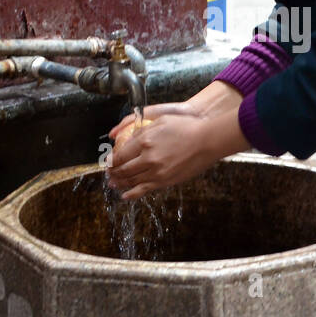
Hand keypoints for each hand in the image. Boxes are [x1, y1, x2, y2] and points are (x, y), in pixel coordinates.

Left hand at [106, 108, 248, 199]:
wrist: (207, 141)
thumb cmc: (186, 127)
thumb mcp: (160, 121)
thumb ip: (141, 130)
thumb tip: (126, 138)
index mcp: (144, 140)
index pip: (120, 154)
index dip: (111, 160)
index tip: (108, 161)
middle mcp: (148, 157)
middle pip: (123, 169)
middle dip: (113, 172)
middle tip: (108, 173)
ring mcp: (156, 171)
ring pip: (131, 180)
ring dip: (119, 183)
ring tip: (113, 183)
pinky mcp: (165, 181)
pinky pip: (144, 190)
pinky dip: (132, 194)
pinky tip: (125, 195)